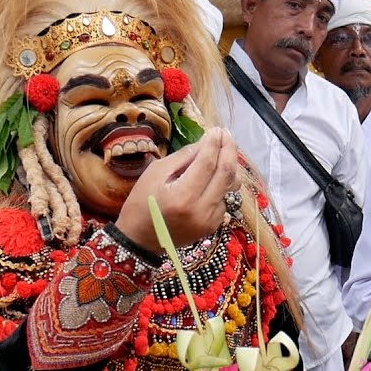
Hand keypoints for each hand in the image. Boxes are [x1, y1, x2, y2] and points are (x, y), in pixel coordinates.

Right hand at [115, 128, 238, 254]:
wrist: (140, 240)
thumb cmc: (141, 203)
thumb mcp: (155, 173)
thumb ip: (183, 157)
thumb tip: (204, 143)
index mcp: (183, 196)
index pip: (207, 163)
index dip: (213, 144)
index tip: (216, 130)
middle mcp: (202, 210)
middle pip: (226, 173)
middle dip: (228, 150)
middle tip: (225, 134)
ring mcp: (210, 220)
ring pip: (231, 186)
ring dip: (230, 165)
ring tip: (223, 151)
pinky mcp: (213, 225)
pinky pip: (225, 198)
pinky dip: (223, 183)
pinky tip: (214, 174)